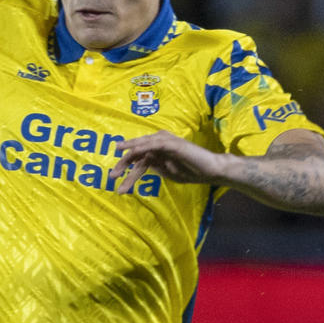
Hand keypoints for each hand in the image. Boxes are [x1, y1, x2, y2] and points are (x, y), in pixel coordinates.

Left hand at [110, 131, 226, 192]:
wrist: (211, 170)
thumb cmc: (193, 172)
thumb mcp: (170, 172)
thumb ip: (157, 167)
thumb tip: (143, 166)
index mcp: (158, 151)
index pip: (138, 158)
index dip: (126, 167)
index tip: (117, 180)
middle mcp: (160, 143)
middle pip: (137, 152)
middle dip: (123, 164)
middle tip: (112, 176)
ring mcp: (165, 141)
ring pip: (142, 147)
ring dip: (129, 158)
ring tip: (118, 171)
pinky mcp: (171, 143)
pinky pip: (152, 144)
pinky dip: (141, 148)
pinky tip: (131, 153)